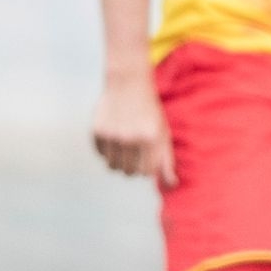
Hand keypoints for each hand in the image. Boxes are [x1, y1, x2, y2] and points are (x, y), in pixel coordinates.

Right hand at [93, 69, 175, 186]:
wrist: (128, 85)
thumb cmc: (150, 113)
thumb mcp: (163, 134)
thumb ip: (167, 160)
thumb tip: (172, 184)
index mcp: (151, 139)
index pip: (146, 172)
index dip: (147, 168)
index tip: (148, 157)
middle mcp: (131, 139)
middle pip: (129, 172)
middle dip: (133, 167)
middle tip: (136, 152)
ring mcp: (113, 136)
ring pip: (113, 167)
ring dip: (119, 161)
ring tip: (125, 146)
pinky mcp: (98, 132)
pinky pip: (101, 154)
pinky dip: (107, 151)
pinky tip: (114, 136)